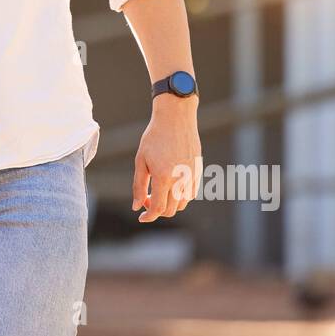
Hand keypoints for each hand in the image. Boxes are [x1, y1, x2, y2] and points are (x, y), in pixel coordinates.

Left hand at [132, 96, 201, 222]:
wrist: (176, 119)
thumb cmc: (154, 137)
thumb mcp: (141, 160)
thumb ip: (139, 185)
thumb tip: (137, 206)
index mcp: (164, 177)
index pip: (158, 208)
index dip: (148, 216)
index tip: (141, 216)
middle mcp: (180, 179)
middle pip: (171, 210)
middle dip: (157, 211)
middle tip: (146, 199)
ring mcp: (192, 176)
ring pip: (182, 204)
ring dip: (169, 205)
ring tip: (158, 192)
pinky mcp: (198, 172)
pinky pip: (190, 194)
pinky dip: (180, 197)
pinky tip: (170, 186)